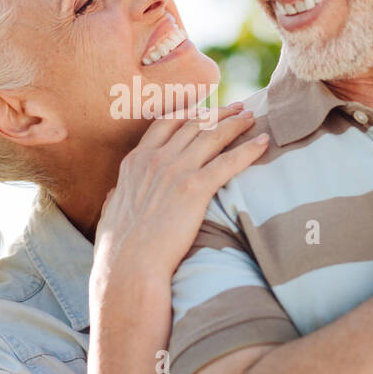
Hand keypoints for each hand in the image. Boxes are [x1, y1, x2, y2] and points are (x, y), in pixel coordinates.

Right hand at [90, 103, 268, 312]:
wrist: (129, 266)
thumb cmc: (118, 249)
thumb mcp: (109, 215)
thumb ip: (114, 198)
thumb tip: (112, 194)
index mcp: (135, 161)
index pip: (166, 123)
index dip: (189, 112)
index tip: (205, 109)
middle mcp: (155, 159)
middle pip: (193, 124)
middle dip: (218, 113)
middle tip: (238, 108)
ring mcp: (175, 171)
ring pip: (212, 135)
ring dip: (235, 123)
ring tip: (251, 116)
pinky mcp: (194, 189)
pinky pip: (228, 162)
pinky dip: (248, 150)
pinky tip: (263, 142)